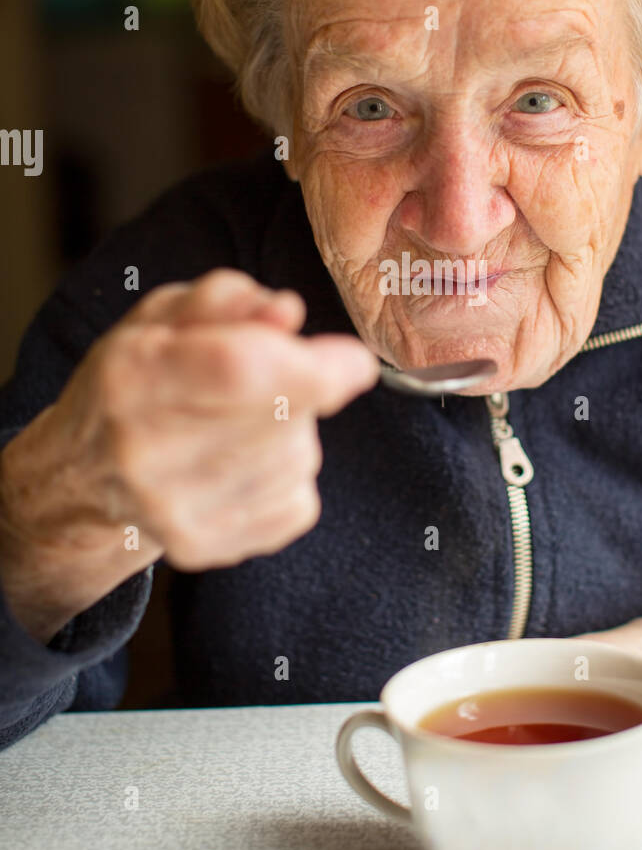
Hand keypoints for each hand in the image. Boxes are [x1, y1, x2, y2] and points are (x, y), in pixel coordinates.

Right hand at [0, 269, 378, 639]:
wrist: (82, 478)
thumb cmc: (133, 382)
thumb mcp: (161, 318)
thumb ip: (228, 300)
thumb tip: (289, 313)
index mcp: (133, 376)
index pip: (242, 370)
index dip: (315, 364)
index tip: (352, 358)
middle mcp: (147, 452)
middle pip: (282, 416)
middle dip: (306, 386)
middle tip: (277, 375)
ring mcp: (176, 511)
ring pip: (298, 457)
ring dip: (293, 431)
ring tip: (241, 423)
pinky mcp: (205, 549)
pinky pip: (299, 501)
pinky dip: (288, 475)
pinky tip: (244, 464)